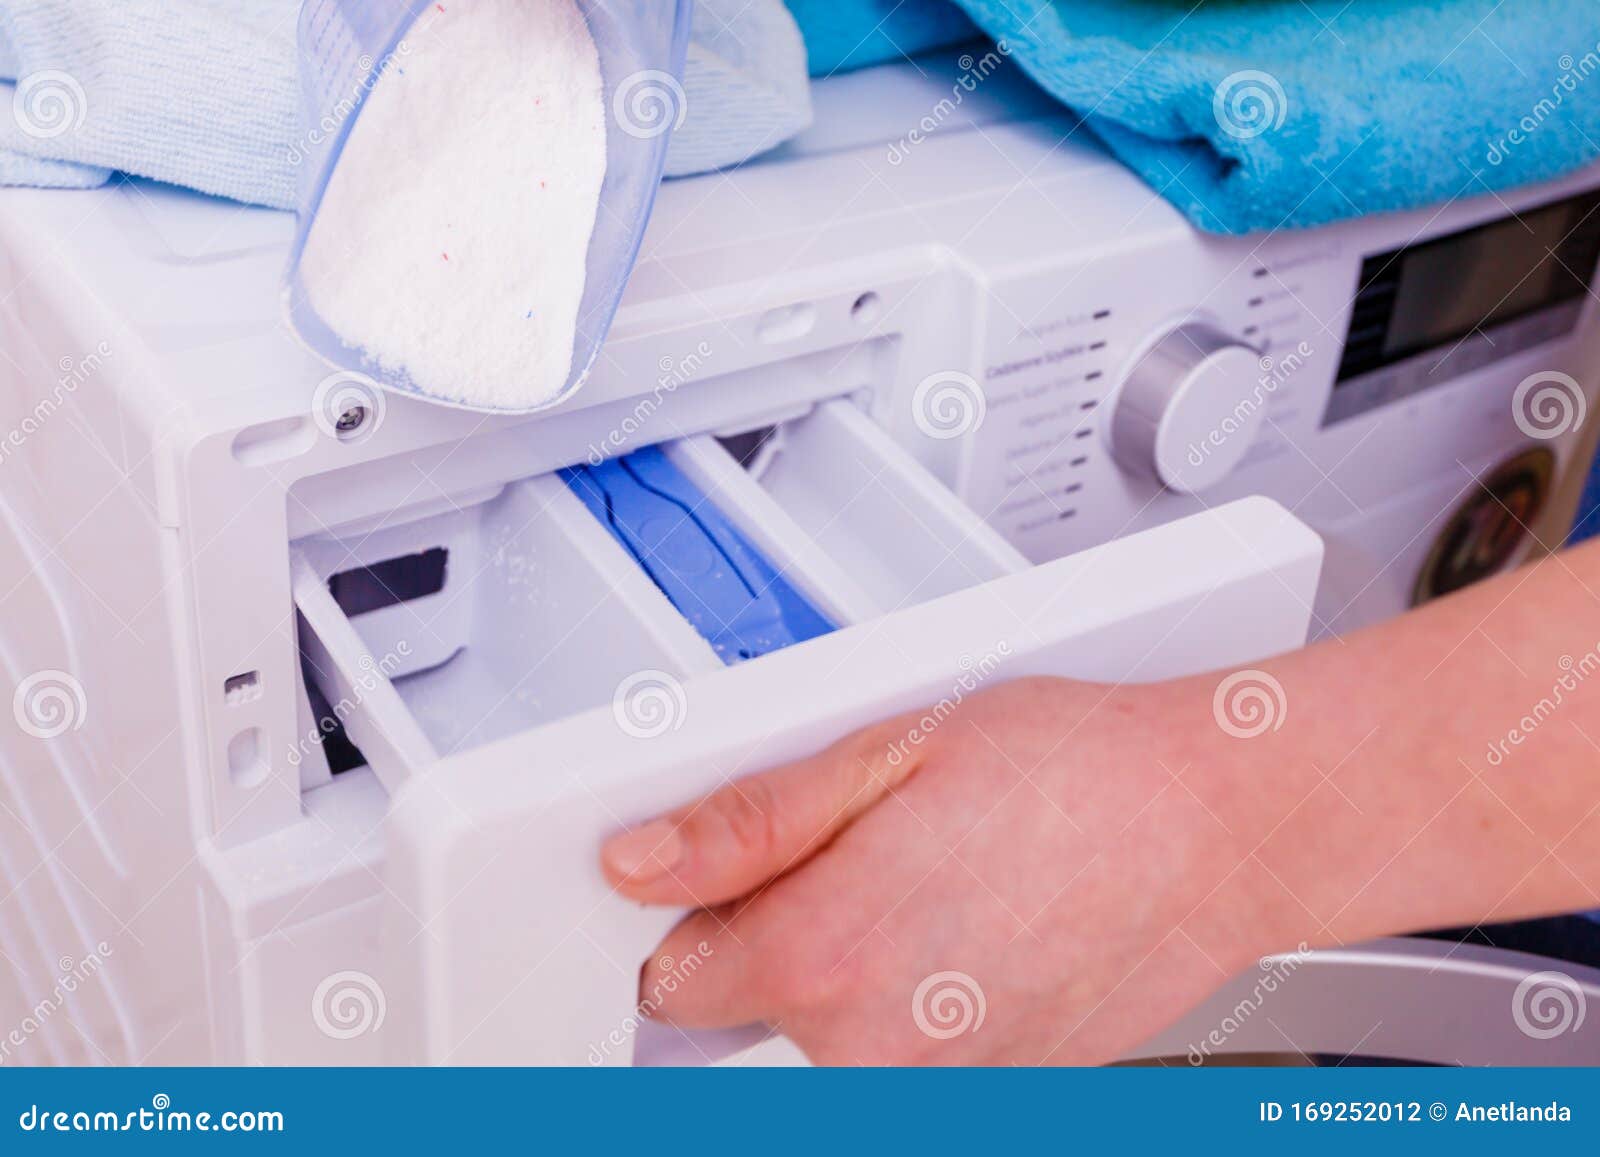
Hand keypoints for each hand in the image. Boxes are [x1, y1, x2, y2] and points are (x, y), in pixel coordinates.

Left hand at [600, 676, 1286, 1064]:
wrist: (1222, 826)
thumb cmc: (1077, 773)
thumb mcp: (888, 752)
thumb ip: (744, 823)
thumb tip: (639, 862)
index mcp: (822, 956)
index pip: (672, 979)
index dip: (698, 909)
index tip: (740, 869)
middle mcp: (871, 1050)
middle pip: (758, 1008)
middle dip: (788, 931)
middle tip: (872, 847)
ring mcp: (940, 1087)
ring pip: (839, 1035)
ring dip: (863, 968)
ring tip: (944, 880)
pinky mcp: (997, 1094)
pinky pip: (915, 1054)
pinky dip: (928, 998)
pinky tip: (982, 925)